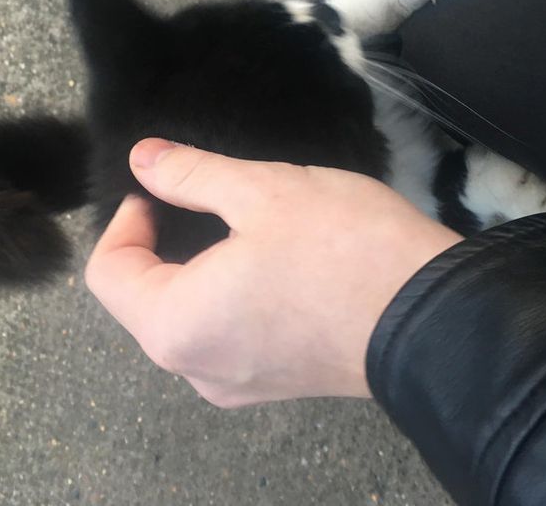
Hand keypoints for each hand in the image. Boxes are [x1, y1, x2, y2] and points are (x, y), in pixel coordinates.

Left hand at [84, 138, 462, 406]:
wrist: (435, 316)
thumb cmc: (342, 249)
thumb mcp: (261, 190)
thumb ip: (190, 174)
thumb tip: (142, 160)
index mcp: (175, 326)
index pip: (110, 274)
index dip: (125, 220)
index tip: (161, 187)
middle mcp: (196, 370)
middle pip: (144, 300)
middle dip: (159, 245)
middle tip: (198, 199)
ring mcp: (238, 385)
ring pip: (186, 320)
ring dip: (194, 271)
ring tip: (239, 227)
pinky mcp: (276, 384)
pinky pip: (225, 337)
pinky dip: (227, 298)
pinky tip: (269, 265)